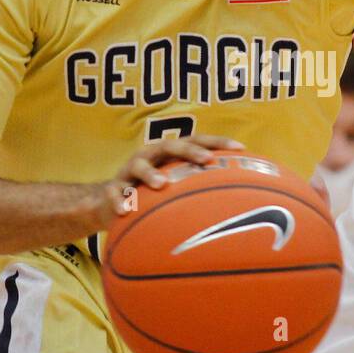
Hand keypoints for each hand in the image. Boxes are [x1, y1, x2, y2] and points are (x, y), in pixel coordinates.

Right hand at [98, 135, 244, 222]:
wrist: (109, 203)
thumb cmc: (152, 195)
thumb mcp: (176, 188)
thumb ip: (202, 190)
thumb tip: (244, 205)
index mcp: (170, 153)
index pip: (196, 140)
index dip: (217, 142)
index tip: (240, 148)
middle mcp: (151, 156)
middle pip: (170, 144)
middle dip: (189, 150)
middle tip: (207, 160)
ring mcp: (129, 171)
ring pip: (139, 166)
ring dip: (150, 173)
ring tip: (161, 184)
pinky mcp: (112, 189)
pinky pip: (114, 194)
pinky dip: (119, 202)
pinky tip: (125, 212)